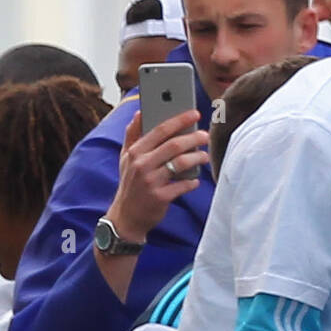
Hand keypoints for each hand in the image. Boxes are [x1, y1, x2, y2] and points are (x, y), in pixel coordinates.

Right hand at [106, 108, 208, 242]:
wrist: (126, 217)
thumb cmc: (130, 183)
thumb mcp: (125, 158)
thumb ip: (132, 135)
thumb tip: (139, 113)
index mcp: (135, 152)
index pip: (160, 130)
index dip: (180, 120)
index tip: (195, 114)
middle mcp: (141, 165)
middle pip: (174, 145)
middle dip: (194, 137)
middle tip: (205, 135)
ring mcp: (150, 182)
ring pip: (180, 163)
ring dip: (197, 158)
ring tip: (204, 156)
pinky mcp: (160, 197)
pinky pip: (183, 185)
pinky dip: (192, 182)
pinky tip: (195, 180)